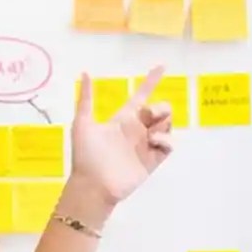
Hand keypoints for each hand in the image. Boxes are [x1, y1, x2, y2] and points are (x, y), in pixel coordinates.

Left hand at [70, 66, 174, 205]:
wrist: (93, 184)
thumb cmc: (85, 155)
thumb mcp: (82, 123)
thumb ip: (86, 99)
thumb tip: (84, 73)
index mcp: (122, 119)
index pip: (140, 96)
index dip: (150, 81)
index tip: (161, 67)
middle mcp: (136, 129)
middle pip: (160, 109)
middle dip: (160, 107)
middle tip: (148, 115)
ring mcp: (146, 144)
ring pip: (167, 124)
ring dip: (163, 122)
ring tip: (149, 133)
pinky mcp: (153, 159)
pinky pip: (169, 144)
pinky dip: (166, 139)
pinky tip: (153, 141)